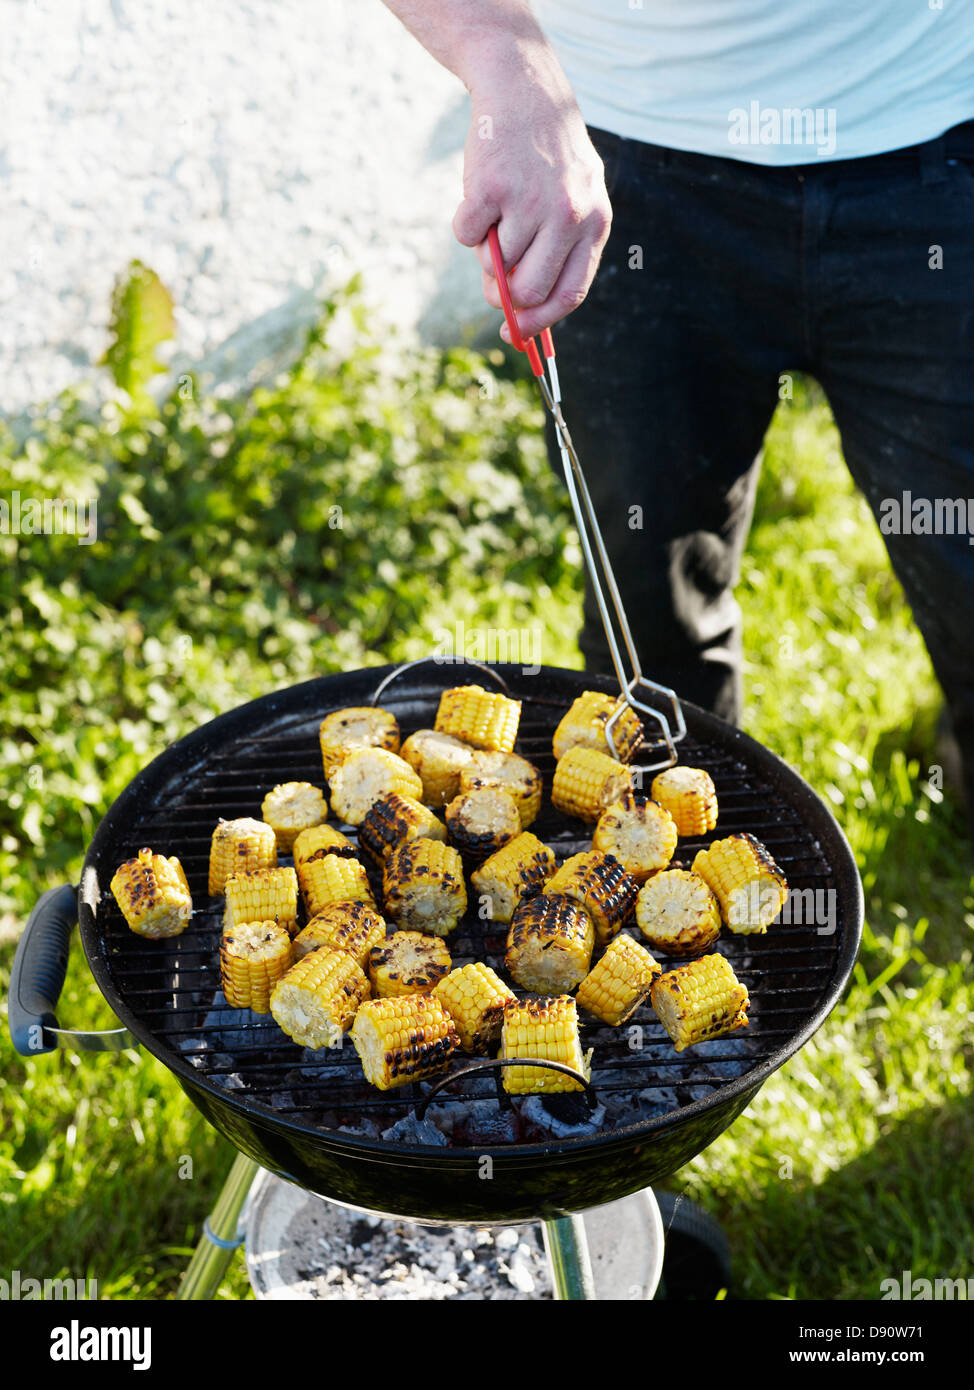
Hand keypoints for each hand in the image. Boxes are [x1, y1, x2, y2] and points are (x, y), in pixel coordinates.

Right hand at [452, 64, 611, 341]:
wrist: (523, 89)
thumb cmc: (546, 156)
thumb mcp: (570, 198)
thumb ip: (555, 251)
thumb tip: (519, 310)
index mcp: (594, 222)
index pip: (570, 293)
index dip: (540, 322)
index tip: (516, 333)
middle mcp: (567, 214)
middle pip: (529, 290)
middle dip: (505, 297)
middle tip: (493, 283)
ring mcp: (529, 200)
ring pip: (495, 263)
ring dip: (485, 248)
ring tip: (497, 210)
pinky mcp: (491, 186)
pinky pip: (466, 235)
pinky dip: (464, 222)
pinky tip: (479, 192)